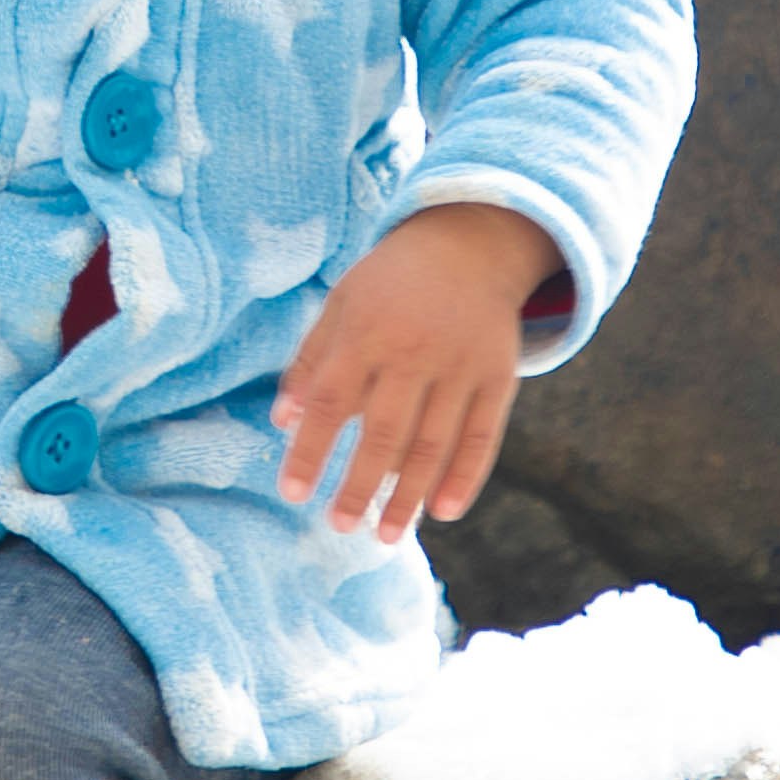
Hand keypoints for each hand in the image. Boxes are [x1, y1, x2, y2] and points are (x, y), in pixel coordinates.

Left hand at [272, 202, 560, 543]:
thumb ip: (310, 361)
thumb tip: (282, 423)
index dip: (310, 451)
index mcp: (365, 332)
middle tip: (338, 526)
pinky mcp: (497, 375)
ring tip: (385, 534)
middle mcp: (413, 351)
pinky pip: (482, 436)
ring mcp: (459, 365)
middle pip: (383, 432)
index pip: (329, 402)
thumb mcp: (342, 304)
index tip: (292, 493)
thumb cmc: (390, 283)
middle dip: (359, 485)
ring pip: (433, 443)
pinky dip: (465, 476)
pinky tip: (444, 512)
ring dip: (408, 495)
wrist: (469, 245)